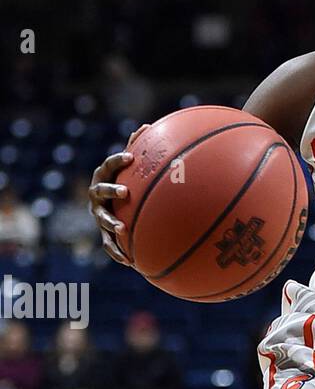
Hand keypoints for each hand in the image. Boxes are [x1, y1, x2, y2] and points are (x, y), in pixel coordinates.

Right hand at [88, 123, 149, 265]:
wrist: (109, 204)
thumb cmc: (123, 181)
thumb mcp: (127, 168)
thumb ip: (135, 148)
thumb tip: (145, 126)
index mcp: (104, 176)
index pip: (108, 166)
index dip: (118, 161)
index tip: (131, 157)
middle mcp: (97, 194)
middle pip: (100, 191)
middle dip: (111, 191)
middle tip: (125, 192)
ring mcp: (98, 213)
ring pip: (102, 219)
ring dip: (111, 223)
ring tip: (122, 229)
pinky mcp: (102, 232)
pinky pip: (108, 244)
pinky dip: (117, 252)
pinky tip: (130, 262)